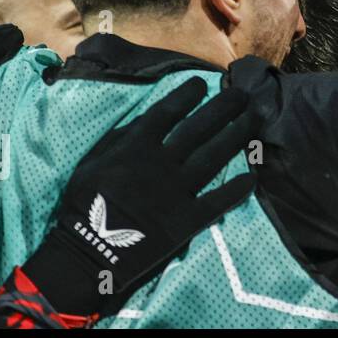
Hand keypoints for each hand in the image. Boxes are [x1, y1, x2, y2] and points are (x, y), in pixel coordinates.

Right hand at [21, 78, 259, 316]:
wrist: (87, 254)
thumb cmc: (83, 206)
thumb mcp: (92, 163)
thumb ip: (120, 138)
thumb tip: (148, 117)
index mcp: (136, 147)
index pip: (167, 112)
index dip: (186, 95)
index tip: (200, 84)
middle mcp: (162, 163)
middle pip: (200, 128)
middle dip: (225, 107)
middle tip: (243, 94)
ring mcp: (178, 190)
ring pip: (215, 156)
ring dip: (238, 135)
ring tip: (255, 119)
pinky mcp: (188, 219)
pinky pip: (219, 200)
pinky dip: (237, 189)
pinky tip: (252, 177)